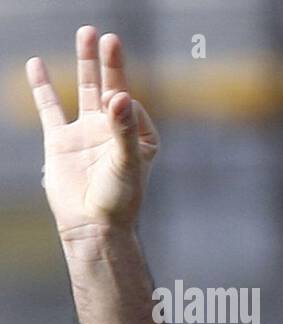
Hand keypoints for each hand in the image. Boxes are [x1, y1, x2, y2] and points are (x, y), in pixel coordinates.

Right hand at [26, 25, 158, 243]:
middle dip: (110, 63)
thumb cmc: (119, 199)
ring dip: (85, 63)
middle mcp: (114, 130)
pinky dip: (42, 86)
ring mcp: (86, 133)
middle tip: (108, 37)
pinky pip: (50, 107)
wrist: (93, 226)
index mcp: (139, 136)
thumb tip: (118, 95)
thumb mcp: (127, 162)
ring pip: (83, 89)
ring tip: (86, 33)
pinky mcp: (61, 140)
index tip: (116, 109)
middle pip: (111, 86)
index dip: (123, 103)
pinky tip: (37, 64)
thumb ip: (123, 130)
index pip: (131, 104)